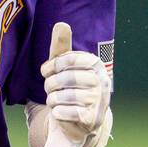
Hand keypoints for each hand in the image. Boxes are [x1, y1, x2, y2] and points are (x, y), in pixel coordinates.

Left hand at [40, 21, 111, 146]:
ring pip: (63, 96)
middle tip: (50, 89)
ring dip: (52, 100)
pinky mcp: (91, 119)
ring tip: (55, 101)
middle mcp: (101, 81)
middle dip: (50, 85)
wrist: (79, 122)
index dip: (51, 66)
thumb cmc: (69, 88)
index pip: (68, 59)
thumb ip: (61, 46)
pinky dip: (57, 113)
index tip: (46, 72)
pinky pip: (65, 112)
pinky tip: (60, 113)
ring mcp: (98, 101)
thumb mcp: (63, 66)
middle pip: (64, 78)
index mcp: (96, 64)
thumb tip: (61, 24)